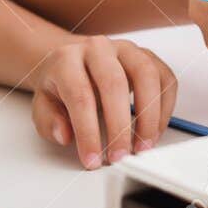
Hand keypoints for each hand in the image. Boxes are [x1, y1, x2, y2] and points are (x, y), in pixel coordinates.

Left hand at [30, 36, 176, 168]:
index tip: (92, 159)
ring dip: (149, 116)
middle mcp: (99, 48)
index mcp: (67, 58)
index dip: (88, 131)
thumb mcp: (42, 106)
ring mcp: (127, 49)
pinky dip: (165, 108)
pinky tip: (155, 130)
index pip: (80, 94)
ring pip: (147, 76)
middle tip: (120, 156)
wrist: (74, 61)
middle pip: (115, 84)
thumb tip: (65, 135)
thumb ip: (49, 122)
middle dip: (120, 127)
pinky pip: (165, 79)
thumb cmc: (61, 86)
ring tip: (142, 146)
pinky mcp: (148, 56)